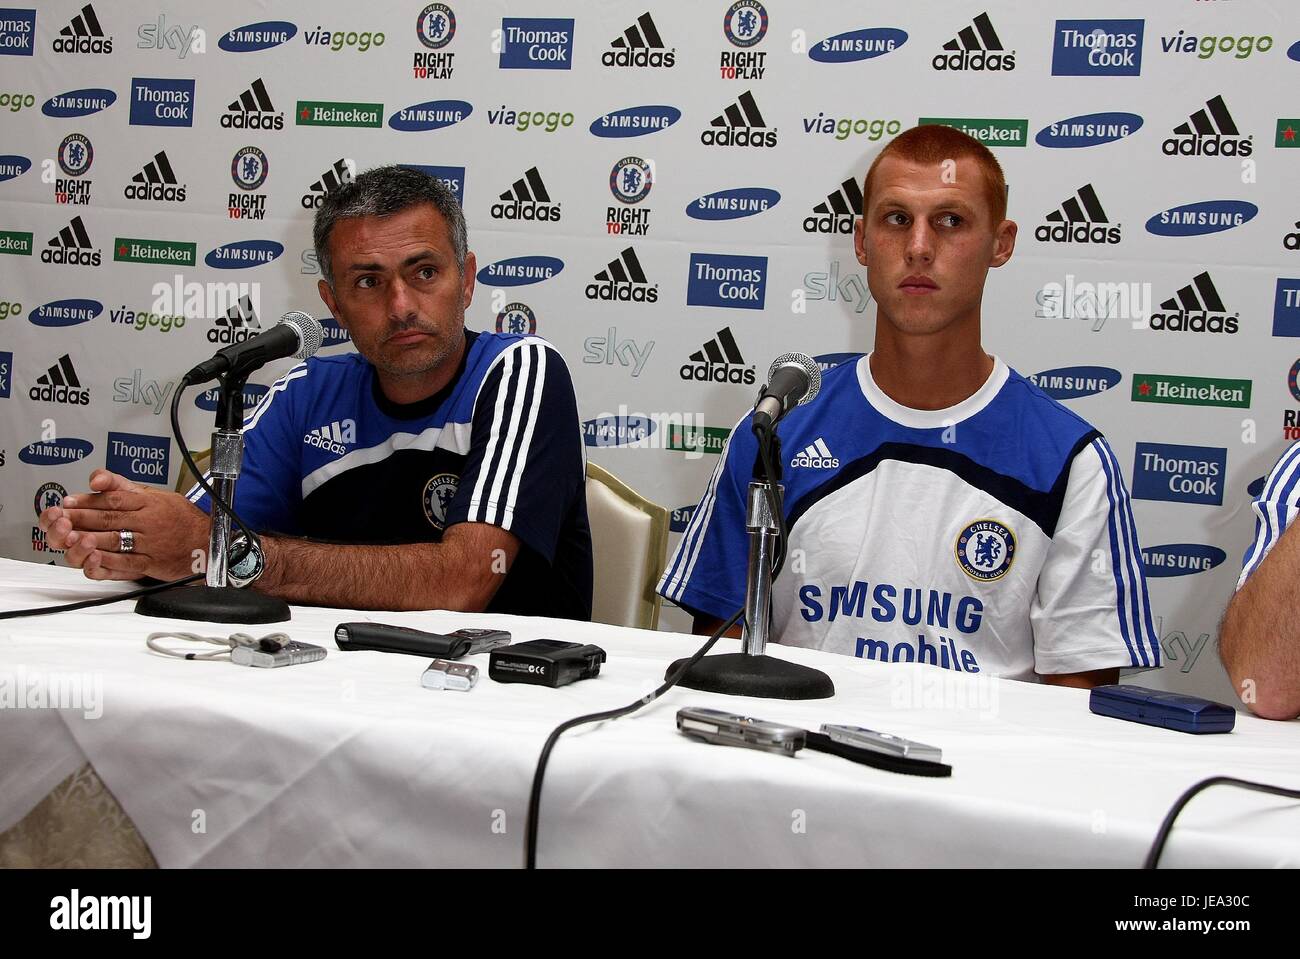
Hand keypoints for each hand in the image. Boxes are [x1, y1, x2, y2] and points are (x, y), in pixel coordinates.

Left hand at [38, 469, 209, 581]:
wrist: (209, 543)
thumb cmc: (182, 519)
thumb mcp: (158, 495)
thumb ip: (126, 488)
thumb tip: (99, 480)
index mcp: (149, 503)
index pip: (114, 498)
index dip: (89, 499)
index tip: (69, 501)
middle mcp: (149, 522)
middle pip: (110, 518)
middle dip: (82, 519)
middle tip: (61, 520)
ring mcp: (150, 544)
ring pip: (115, 540)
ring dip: (89, 540)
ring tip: (69, 539)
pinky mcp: (151, 564)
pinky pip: (126, 565)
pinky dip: (108, 563)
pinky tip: (92, 561)